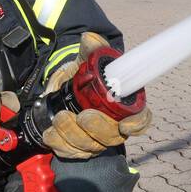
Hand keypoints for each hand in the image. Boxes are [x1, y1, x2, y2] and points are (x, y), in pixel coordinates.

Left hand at [41, 32, 151, 158]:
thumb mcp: (87, 58)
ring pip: (90, 146)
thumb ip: (92, 48)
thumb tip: (89, 39)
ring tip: (59, 118)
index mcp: (123, 106)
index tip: (125, 124)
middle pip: (112, 136)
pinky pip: (72, 152)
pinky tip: (51, 134)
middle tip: (81, 116)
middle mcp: (113, 126)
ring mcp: (96, 139)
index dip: (136, 124)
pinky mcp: (77, 147)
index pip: (140, 119)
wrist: (62, 88)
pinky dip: (60, 144)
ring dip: (73, 135)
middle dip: (96, 128)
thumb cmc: (84, 76)